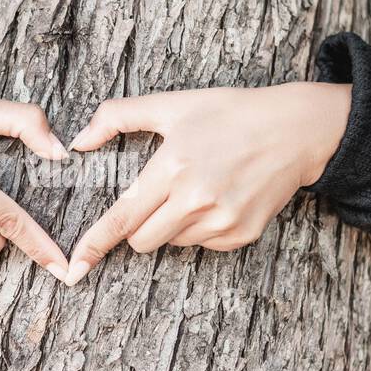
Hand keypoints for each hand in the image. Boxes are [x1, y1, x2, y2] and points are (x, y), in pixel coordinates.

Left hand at [63, 82, 351, 284]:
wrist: (295, 130)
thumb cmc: (230, 114)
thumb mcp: (173, 105)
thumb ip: (118, 117)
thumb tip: (77, 141)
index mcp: (172, 167)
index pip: (122, 218)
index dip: (95, 243)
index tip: (75, 265)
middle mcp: (196, 200)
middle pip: (142, 241)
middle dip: (139, 226)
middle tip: (159, 196)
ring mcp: (221, 221)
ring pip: (172, 243)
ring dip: (171, 225)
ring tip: (197, 189)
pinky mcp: (242, 235)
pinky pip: (202, 246)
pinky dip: (200, 229)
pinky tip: (218, 199)